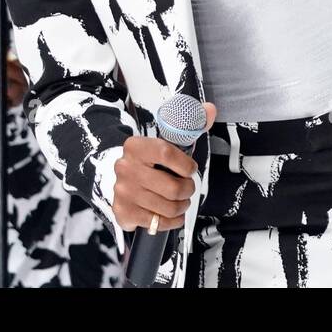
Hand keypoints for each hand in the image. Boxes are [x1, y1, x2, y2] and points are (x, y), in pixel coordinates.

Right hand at [0, 38, 28, 107]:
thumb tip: (15, 61)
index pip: (15, 60)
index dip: (21, 71)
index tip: (21, 78)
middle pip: (16, 74)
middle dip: (23, 85)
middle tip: (22, 91)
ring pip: (10, 88)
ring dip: (16, 97)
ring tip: (13, 100)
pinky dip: (4, 104)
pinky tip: (3, 104)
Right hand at [112, 102, 216, 233]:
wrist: (120, 180)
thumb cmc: (151, 161)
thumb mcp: (168, 141)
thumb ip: (192, 125)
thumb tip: (211, 109)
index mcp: (136, 146)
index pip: (167, 153)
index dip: (186, 165)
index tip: (190, 169)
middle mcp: (125, 168)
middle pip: (173, 188)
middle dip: (188, 190)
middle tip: (187, 188)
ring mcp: (123, 192)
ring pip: (169, 208)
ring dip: (181, 206)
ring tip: (180, 200)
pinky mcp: (124, 212)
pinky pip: (159, 223)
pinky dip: (171, 221)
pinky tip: (170, 214)